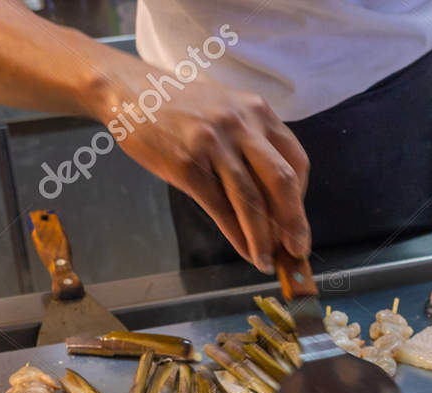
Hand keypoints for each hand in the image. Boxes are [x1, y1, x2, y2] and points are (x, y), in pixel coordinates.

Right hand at [103, 69, 310, 269]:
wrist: (130, 91)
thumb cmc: (181, 108)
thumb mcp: (228, 112)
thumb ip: (253, 144)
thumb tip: (274, 199)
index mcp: (258, 112)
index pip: (296, 162)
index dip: (302, 199)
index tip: (297, 223)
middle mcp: (241, 125)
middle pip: (282, 182)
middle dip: (294, 223)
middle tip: (297, 252)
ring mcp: (214, 145)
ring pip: (251, 200)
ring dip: (263, 238)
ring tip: (266, 261)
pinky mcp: (187, 165)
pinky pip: (220, 208)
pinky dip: (236, 235)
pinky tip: (245, 250)